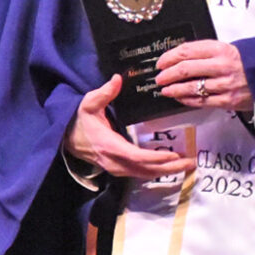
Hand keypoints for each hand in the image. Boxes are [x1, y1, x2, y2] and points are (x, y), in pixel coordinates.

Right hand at [64, 76, 197, 180]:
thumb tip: (117, 79)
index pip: (136, 156)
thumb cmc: (77, 121)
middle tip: (191, 163)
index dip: (156, 158)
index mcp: (109, 145)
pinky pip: (139, 174)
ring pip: (144, 174)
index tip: (174, 155)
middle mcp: (114, 161)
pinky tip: (169, 166)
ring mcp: (115, 168)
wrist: (64, 139)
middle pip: (145, 170)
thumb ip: (103, 93)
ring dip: (165, 171)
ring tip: (185, 166)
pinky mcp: (117, 169)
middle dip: (169, 167)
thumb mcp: (87, 104)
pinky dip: (156, 171)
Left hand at [156, 40, 251, 112]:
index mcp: (221, 49)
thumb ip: (206, 53)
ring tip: (165, 90)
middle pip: (185, 69)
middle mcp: (223, 66)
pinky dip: (186, 100)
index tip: (160, 63)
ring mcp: (225, 84)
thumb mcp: (229, 49)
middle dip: (167, 75)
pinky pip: (201, 101)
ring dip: (173, 90)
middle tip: (158, 78)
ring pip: (191, 88)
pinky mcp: (228, 100)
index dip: (169, 57)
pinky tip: (179, 98)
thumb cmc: (245, 62)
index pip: (187, 51)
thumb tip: (178, 59)